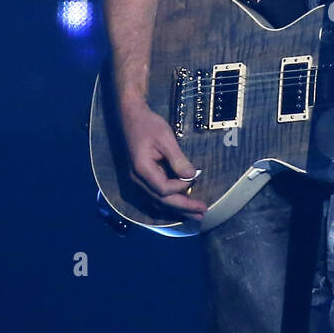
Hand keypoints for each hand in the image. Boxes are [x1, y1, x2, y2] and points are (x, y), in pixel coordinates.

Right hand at [119, 96, 206, 217]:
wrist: (131, 117)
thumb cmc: (148, 125)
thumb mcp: (166, 139)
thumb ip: (178, 159)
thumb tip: (191, 177)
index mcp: (142, 169)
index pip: (163, 189)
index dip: (180, 188)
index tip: (194, 178)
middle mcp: (137, 179)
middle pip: (161, 200)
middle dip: (183, 208)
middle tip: (202, 213)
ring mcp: (137, 180)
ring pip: (157, 202)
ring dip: (177, 209)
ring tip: (194, 215)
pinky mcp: (141, 178)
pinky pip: (154, 196)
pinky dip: (167, 203)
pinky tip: (178, 208)